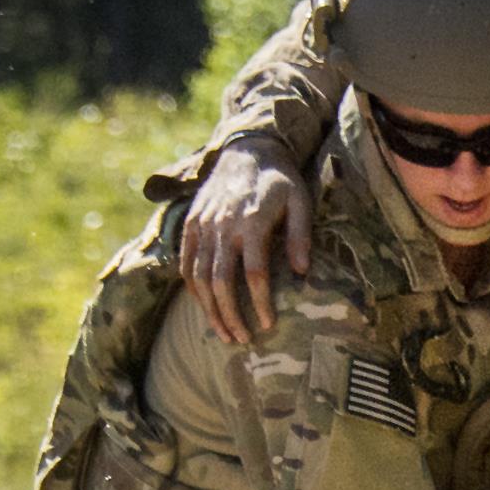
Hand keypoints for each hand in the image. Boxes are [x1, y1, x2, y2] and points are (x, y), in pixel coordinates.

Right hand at [183, 138, 311, 342]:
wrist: (246, 150)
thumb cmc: (280, 181)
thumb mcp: (300, 201)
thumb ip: (301, 235)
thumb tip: (302, 272)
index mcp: (252, 221)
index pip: (254, 273)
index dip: (260, 302)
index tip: (268, 324)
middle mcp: (223, 225)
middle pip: (221, 281)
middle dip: (231, 315)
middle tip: (243, 339)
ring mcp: (203, 225)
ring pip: (200, 276)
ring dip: (210, 310)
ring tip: (224, 333)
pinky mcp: (190, 224)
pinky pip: (186, 263)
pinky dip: (194, 289)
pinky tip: (206, 308)